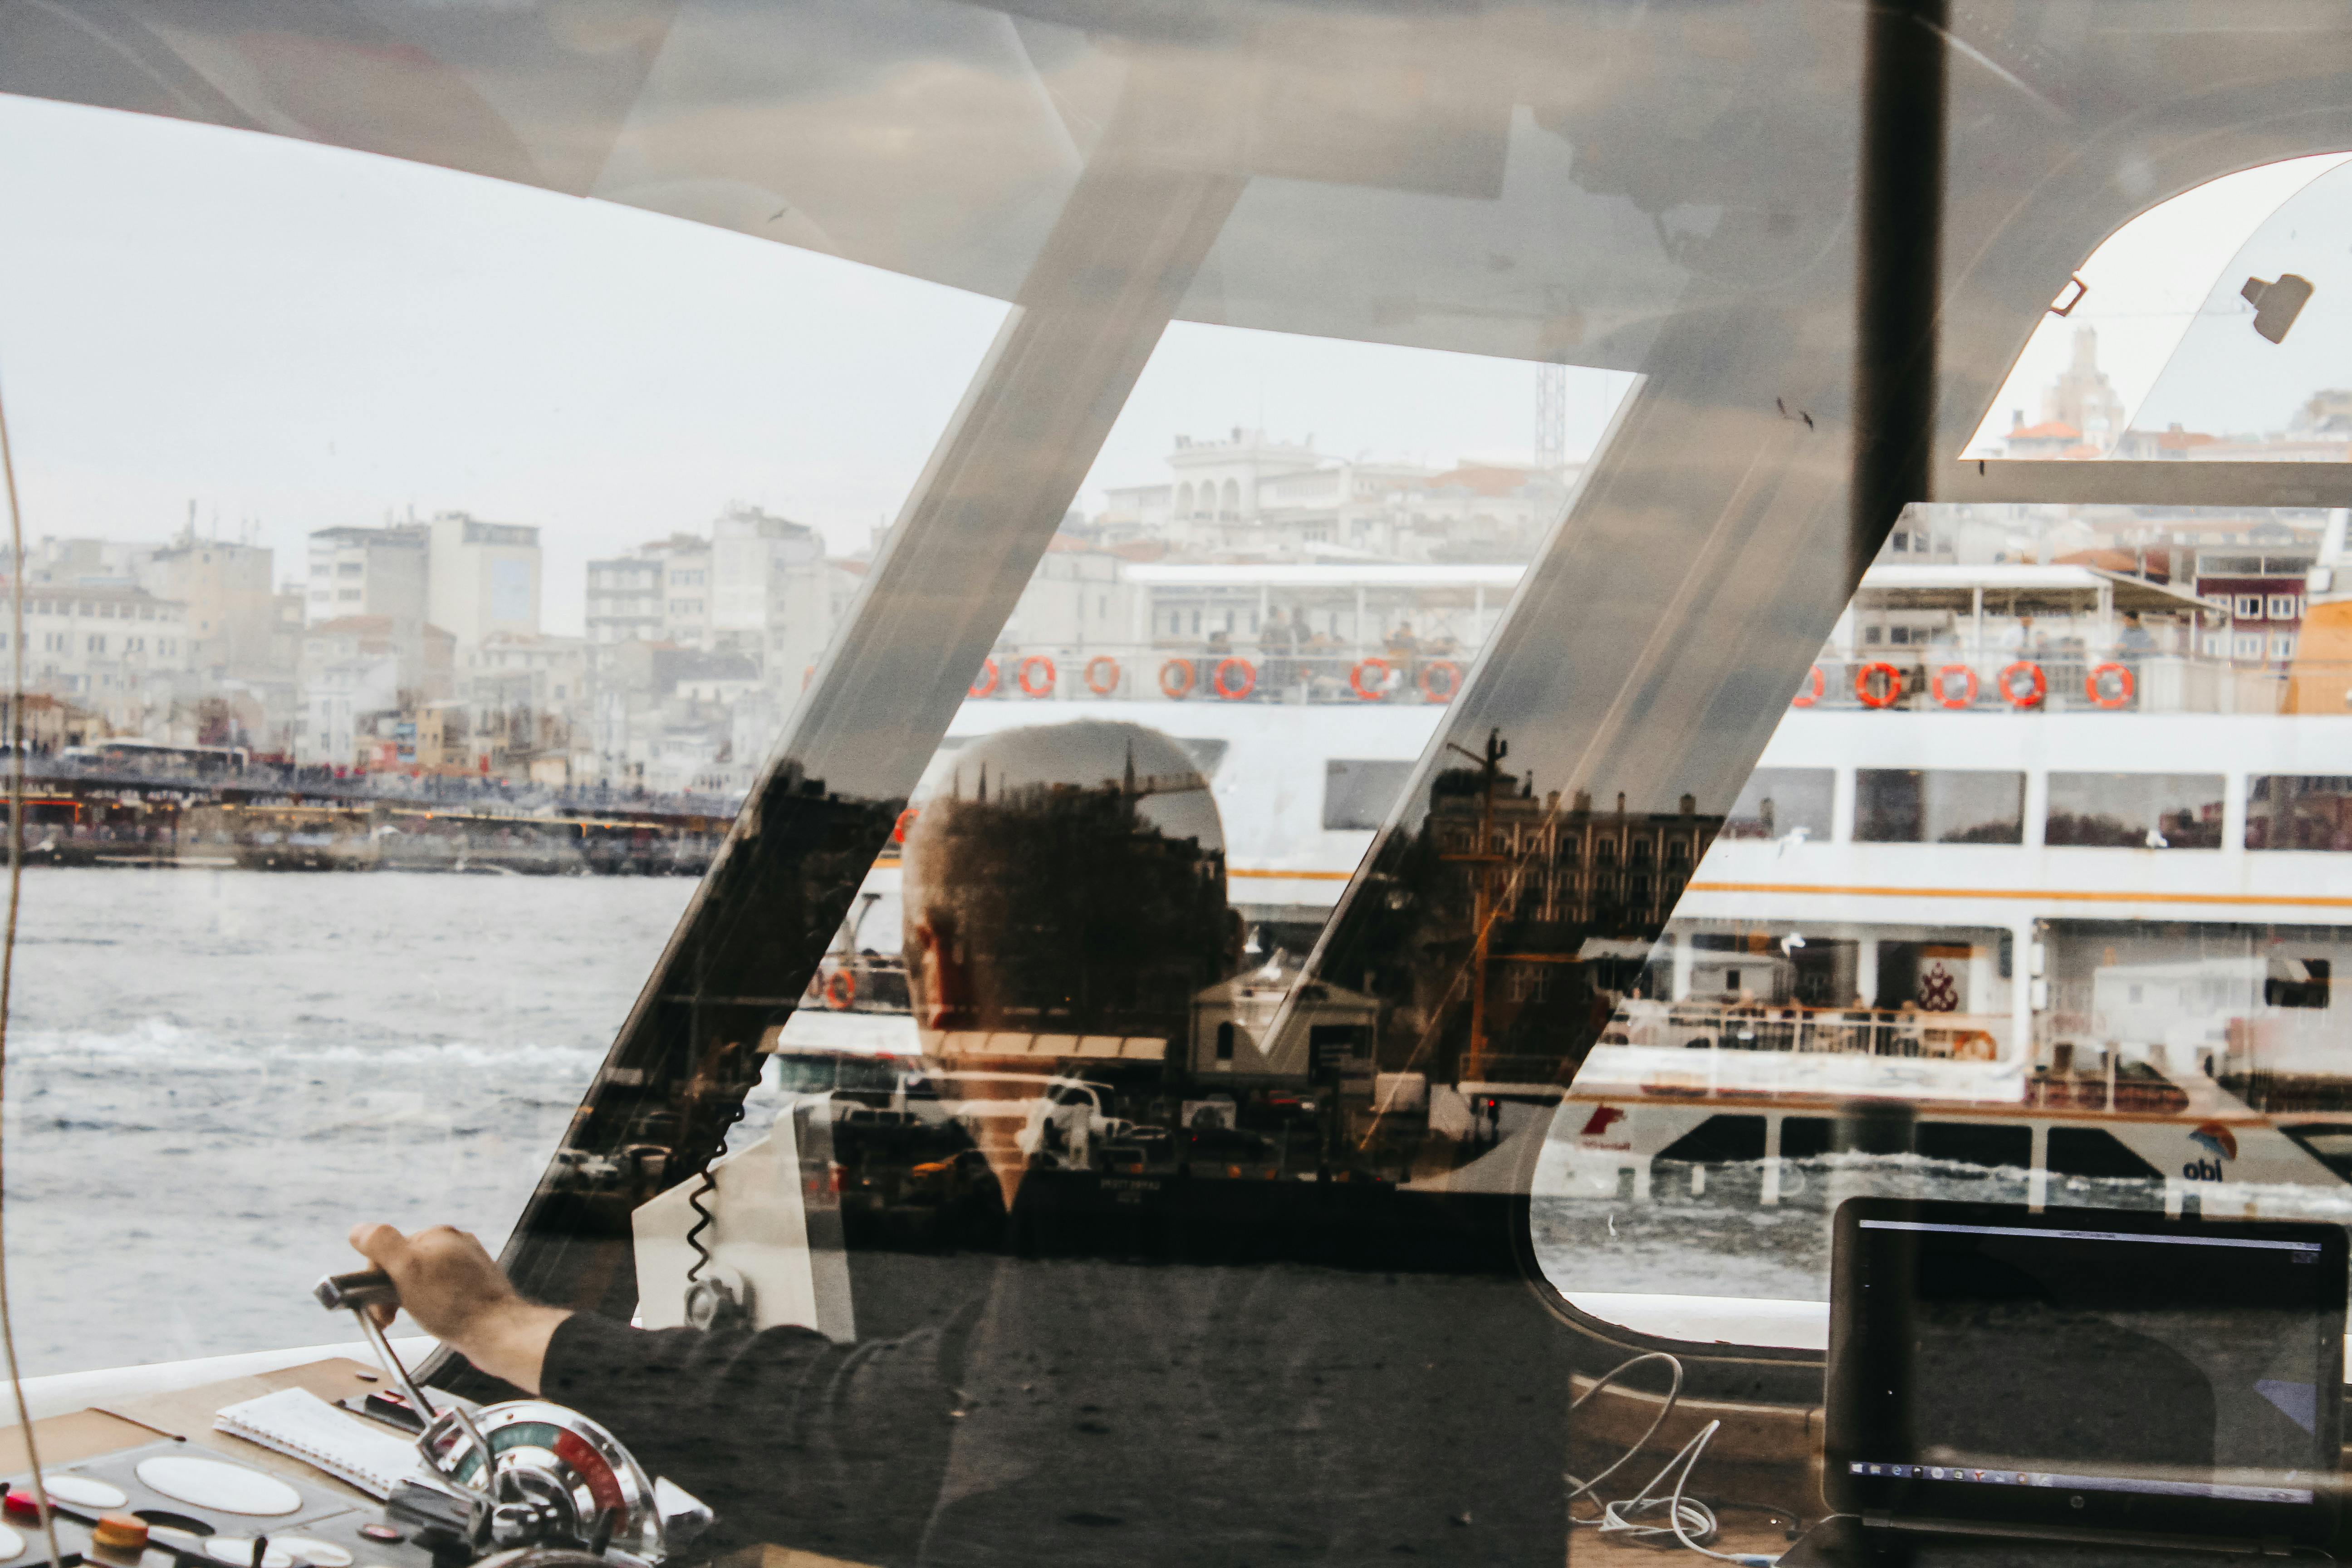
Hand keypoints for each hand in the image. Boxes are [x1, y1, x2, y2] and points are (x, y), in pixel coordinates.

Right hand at [347, 1223, 570, 1393]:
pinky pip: (441, 1294)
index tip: (377, 1307)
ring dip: (408, 1301)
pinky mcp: (476, 1288)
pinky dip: (430, 1307)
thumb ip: (381, 1244)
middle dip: (390, 1292)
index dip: (375, 1279)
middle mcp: (455, 1246)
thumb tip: (358, 1230)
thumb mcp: (407, 1269)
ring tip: (416, 1318)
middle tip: (388, 1319)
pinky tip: (437, 1319)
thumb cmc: (454, 1303)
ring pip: (422, 1281)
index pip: (388, 1249)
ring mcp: (468, 1267)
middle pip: (405, 1265)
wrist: (498, 1332)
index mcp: (438, 1235)